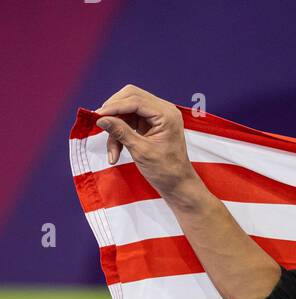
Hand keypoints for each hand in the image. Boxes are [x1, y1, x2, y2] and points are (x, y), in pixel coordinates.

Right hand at [94, 86, 201, 203]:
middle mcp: (164, 110)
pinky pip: (129, 119)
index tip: (97, 116)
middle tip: (101, 125)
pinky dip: (120, 132)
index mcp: (167, 115)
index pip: (135, 100)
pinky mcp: (151, 123)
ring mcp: (158, 115)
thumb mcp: (141, 151)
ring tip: (113, 151)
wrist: (178, 185)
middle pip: (130, 97)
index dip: (114, 106)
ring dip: (116, 127)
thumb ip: (120, 132)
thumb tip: (100, 118)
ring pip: (127, 109)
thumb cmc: (166, 171)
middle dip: (114, 111)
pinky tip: (116, 150)